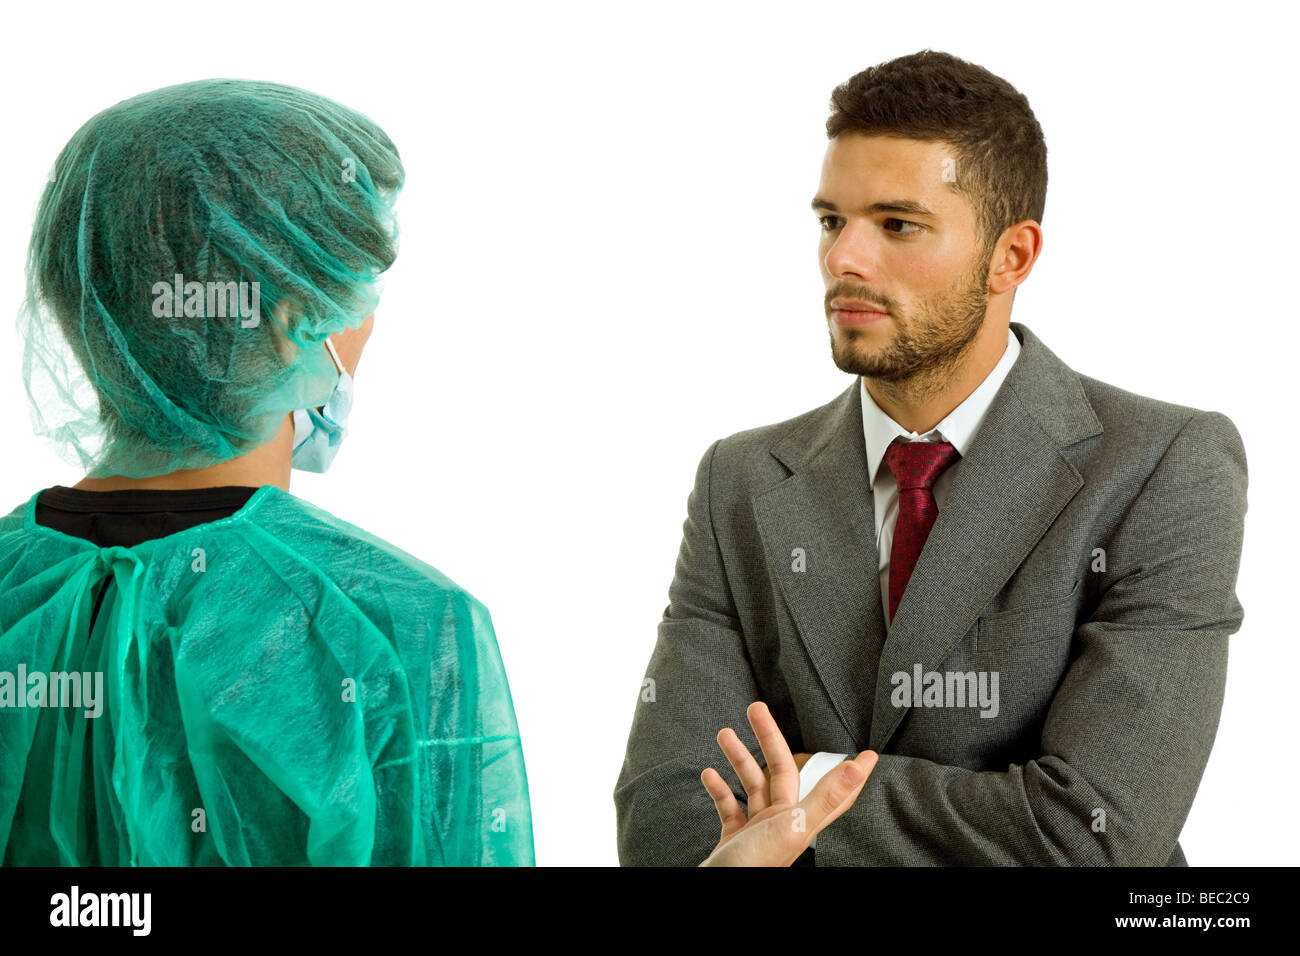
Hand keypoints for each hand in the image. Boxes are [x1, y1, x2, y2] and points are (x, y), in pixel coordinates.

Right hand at [698, 702, 876, 865]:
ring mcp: (759, 830)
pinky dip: (720, 789)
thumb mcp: (792, 825)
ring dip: (739, 759)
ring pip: (753, 784)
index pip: (837, 791)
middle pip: (781, 771)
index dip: (854, 773)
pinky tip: (710, 775)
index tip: (868, 754)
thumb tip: (857, 770)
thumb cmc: (754, 865)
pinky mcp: (736, 838)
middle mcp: (783, 822)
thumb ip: (824, 796)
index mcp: (802, 819)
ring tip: (724, 734)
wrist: (719, 888)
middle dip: (768, 738)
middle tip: (756, 710)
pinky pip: (730, 807)